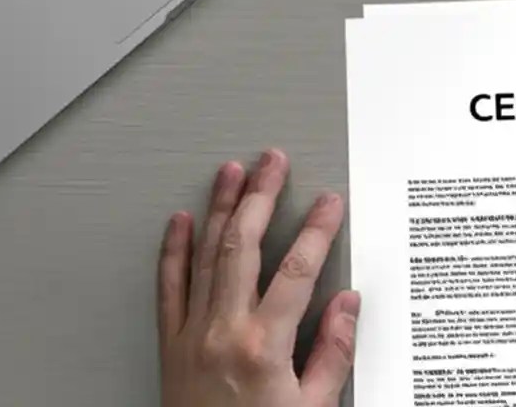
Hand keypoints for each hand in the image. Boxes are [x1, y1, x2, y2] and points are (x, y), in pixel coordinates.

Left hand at [157, 149, 358, 406]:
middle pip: (242, 246)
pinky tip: (181, 220)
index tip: (330, 204)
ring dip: (220, 208)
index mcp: (264, 347)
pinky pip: (169, 287)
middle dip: (260, 196)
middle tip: (272, 163)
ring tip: (231, 172)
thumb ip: (333, 353)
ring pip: (205, 255)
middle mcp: (223, 333)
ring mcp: (193, 335)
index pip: (298, 270)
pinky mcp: (171, 346)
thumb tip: (346, 305)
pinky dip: (173, 250)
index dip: (317, 229)